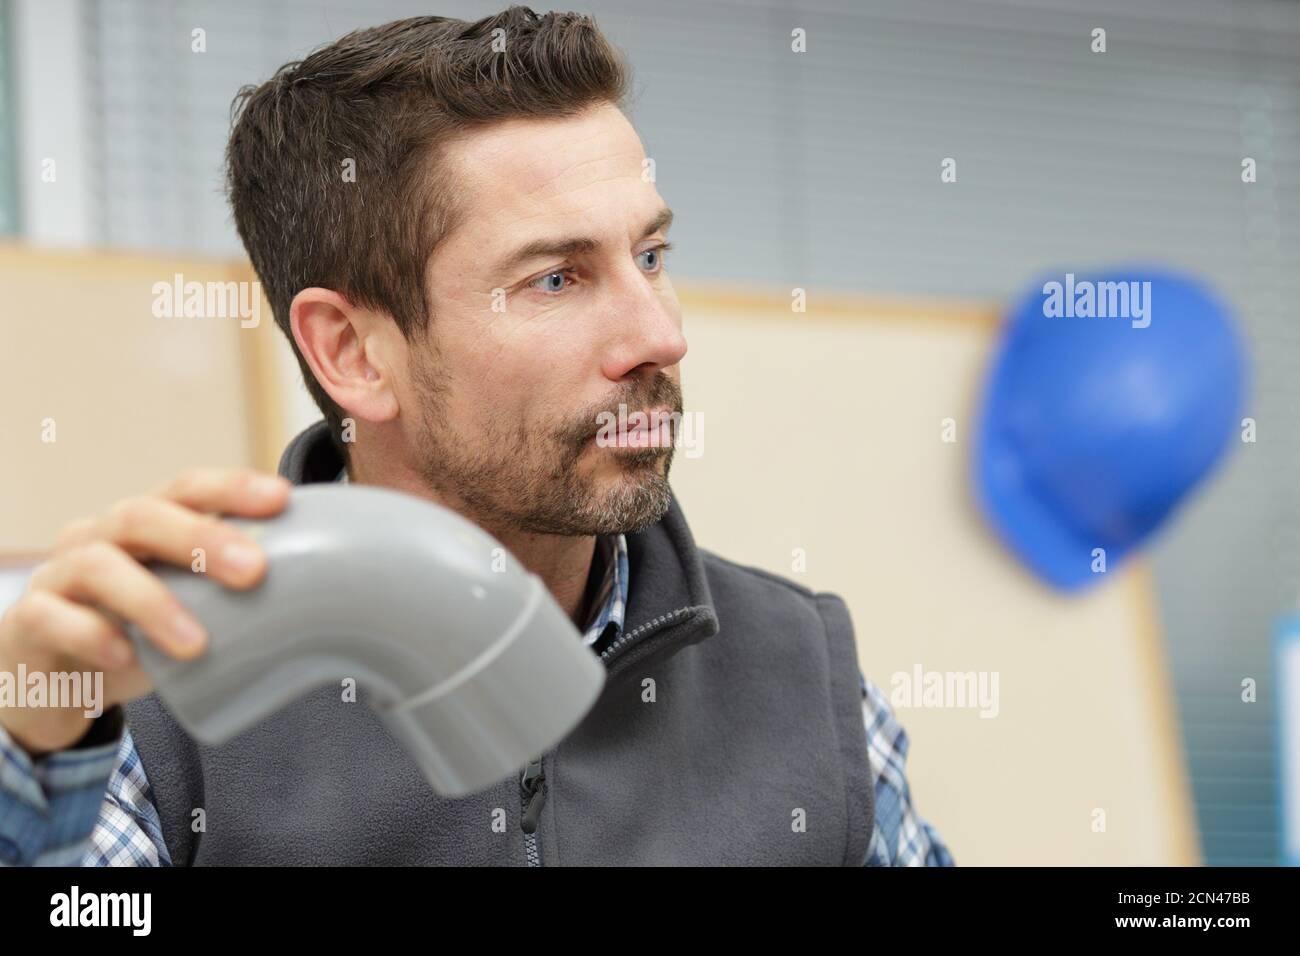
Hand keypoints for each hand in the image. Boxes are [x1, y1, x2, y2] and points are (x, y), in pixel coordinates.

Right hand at [0, 469, 289, 755]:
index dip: (232, 488)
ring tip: (196, 643)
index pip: (187, 487)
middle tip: (253, 571)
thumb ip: (235, 594)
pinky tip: (126, 658)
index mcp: (147, 524)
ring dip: (152, 601)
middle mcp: (102, 536)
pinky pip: (53, 617)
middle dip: (201, 537)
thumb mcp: (189, 607)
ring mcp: (60, 575)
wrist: (51, 681)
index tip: (283, 498)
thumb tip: (331, 595)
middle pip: (144, 514)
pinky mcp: (29, 621)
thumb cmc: (136, 632)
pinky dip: (91, 634)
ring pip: (98, 563)